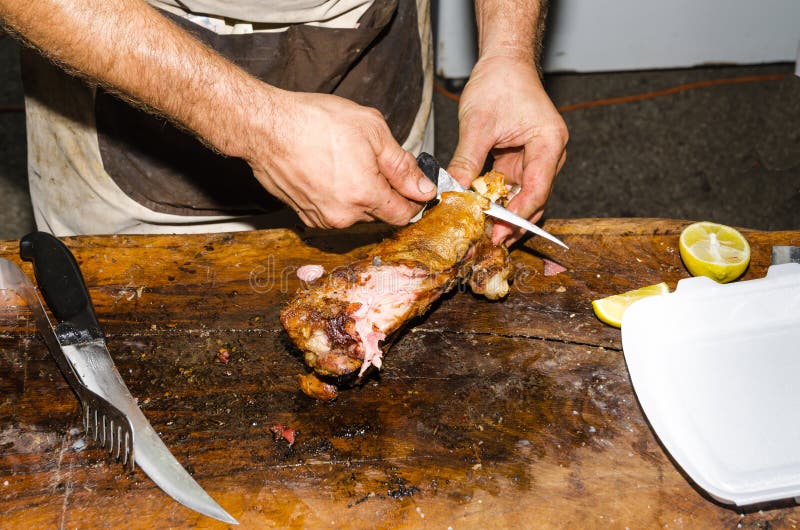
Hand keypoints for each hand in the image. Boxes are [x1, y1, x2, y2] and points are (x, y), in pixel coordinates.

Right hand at [243, 90, 435, 228]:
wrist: (266, 126)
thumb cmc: (314, 122)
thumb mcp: (372, 130)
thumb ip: (402, 165)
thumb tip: (424, 189)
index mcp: (365, 195)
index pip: (403, 214)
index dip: (413, 199)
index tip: (413, 186)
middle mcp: (343, 215)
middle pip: (380, 213)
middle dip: (384, 190)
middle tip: (372, 159)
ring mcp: (321, 218)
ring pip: (356, 213)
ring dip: (359, 193)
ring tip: (345, 160)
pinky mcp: (304, 215)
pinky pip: (333, 210)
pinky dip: (337, 195)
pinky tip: (328, 169)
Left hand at [447, 55, 567, 245]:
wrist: (504, 62)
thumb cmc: (498, 83)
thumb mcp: (477, 123)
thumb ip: (467, 160)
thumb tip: (453, 192)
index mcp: (548, 142)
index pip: (538, 188)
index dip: (518, 215)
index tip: (499, 233)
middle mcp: (549, 154)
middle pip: (535, 198)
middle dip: (513, 222)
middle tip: (489, 242)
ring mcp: (537, 158)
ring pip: (524, 196)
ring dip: (505, 214)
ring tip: (484, 233)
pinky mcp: (523, 160)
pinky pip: (513, 187)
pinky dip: (498, 200)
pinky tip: (482, 213)